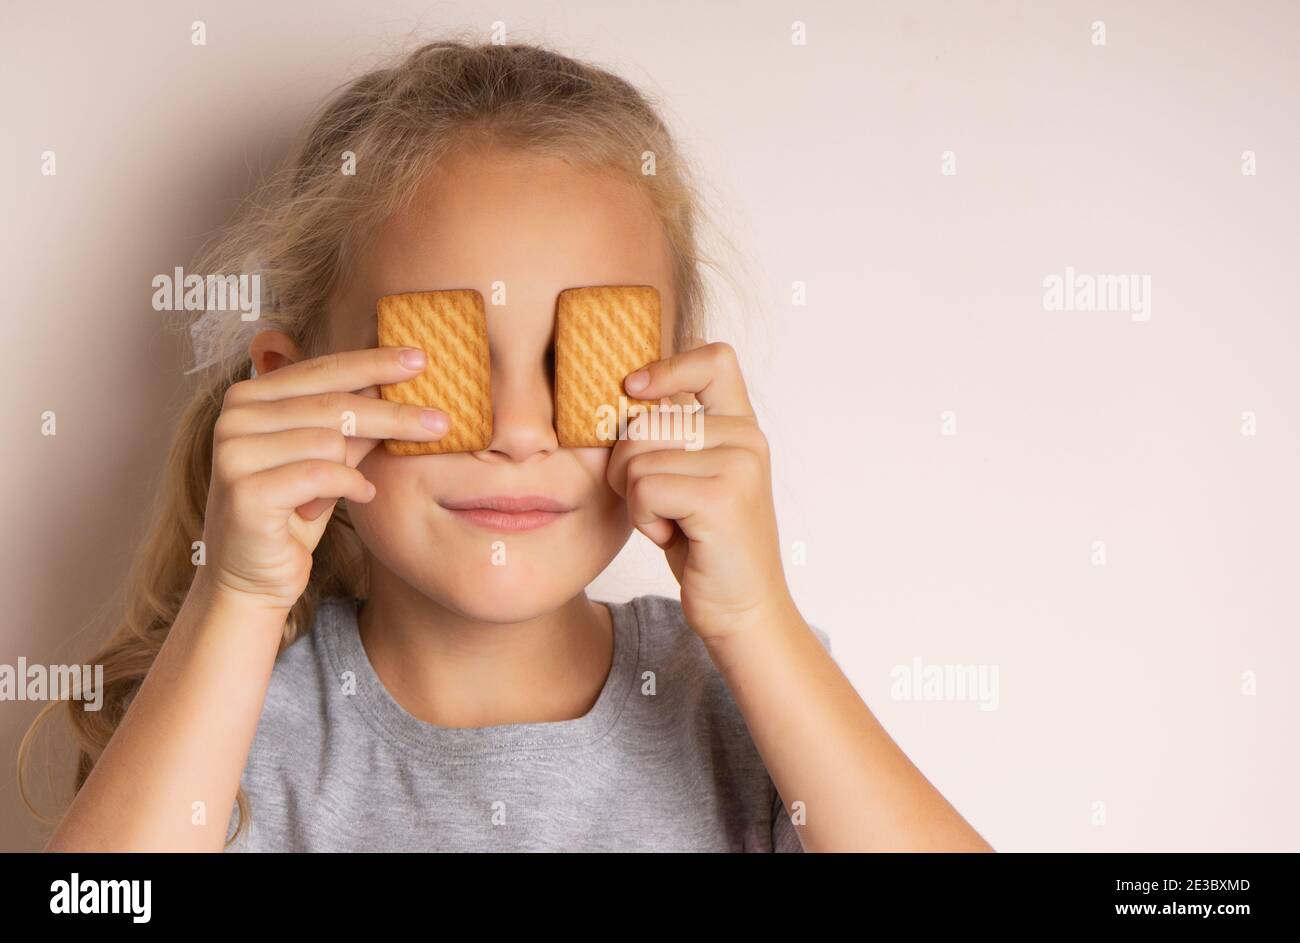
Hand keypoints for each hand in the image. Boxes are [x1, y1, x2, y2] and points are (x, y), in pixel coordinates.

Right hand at [199, 346, 448, 611]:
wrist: (253, 578)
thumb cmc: (294, 513)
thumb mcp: (328, 457)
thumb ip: (352, 421)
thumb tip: (404, 380)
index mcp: (249, 396)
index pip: (322, 369)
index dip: (373, 363)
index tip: (420, 358)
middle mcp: (233, 417)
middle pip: (334, 403)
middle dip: (394, 414)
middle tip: (442, 422)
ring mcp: (233, 453)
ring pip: (329, 440)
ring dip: (357, 467)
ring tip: (360, 487)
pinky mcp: (245, 492)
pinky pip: (322, 475)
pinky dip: (350, 487)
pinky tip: (363, 497)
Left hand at [605, 341, 796, 642]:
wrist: (742, 608)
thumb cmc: (704, 543)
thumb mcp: (690, 476)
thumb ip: (672, 434)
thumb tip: (627, 389)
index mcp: (741, 426)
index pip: (714, 358)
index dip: (666, 366)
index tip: (634, 389)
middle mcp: (746, 438)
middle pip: (645, 421)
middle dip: (626, 467)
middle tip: (657, 504)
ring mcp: (739, 465)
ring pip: (637, 456)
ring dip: (635, 498)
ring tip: (670, 521)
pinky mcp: (721, 498)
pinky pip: (644, 489)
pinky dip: (644, 519)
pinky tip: (673, 538)